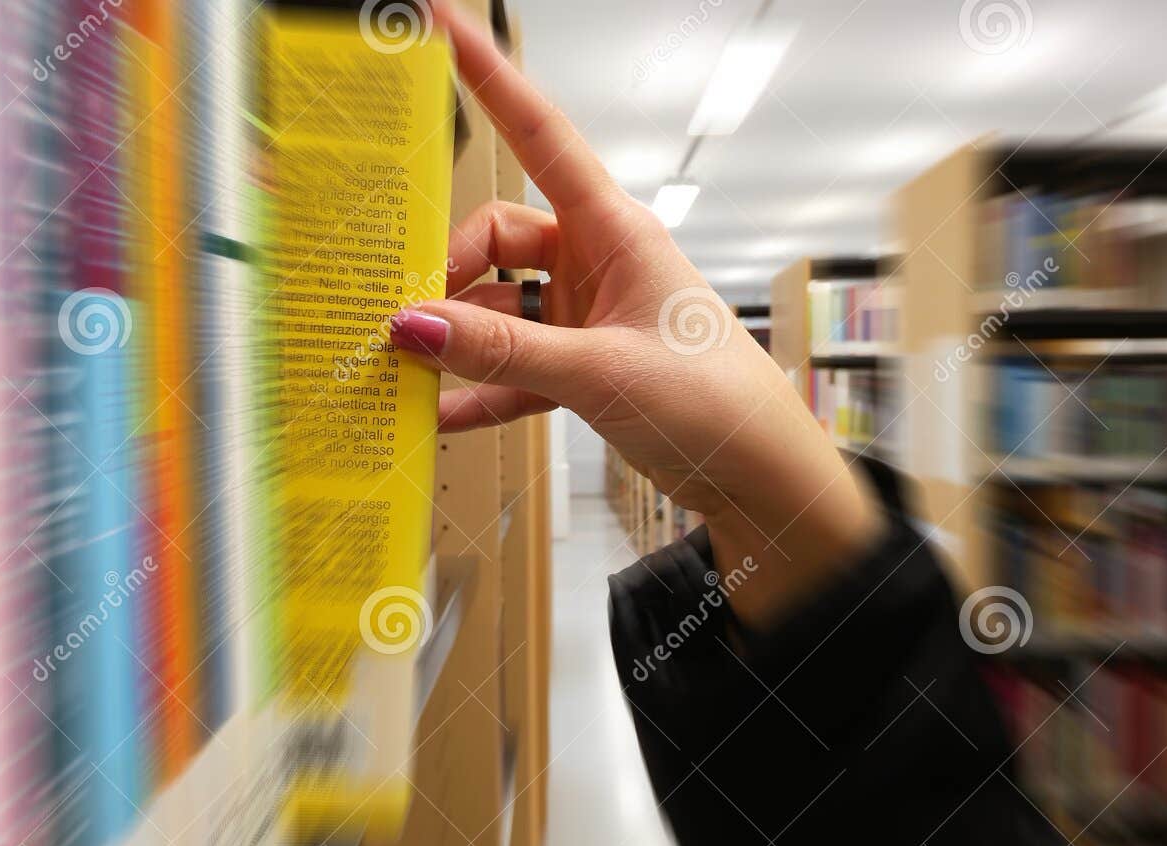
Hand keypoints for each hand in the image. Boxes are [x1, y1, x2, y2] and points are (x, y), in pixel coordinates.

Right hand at [391, 0, 884, 626]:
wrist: (759, 479)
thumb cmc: (713, 404)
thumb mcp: (599, 372)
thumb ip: (501, 350)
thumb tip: (413, 325)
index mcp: (615, 231)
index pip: (540, 134)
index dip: (488, 77)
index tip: (441, 23)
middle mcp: (598, 262)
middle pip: (497, 239)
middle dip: (448, 273)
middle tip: (408, 320)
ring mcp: (589, 316)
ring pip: (499, 308)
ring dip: (459, 341)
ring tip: (408, 374)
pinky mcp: (585, 367)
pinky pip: (514, 366)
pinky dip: (480, 389)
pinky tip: (441, 415)